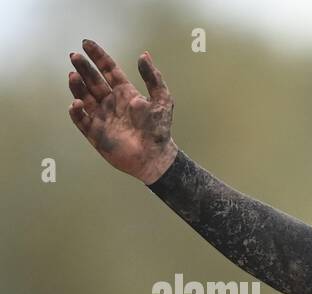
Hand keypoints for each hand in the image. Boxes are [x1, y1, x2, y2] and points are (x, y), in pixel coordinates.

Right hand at [67, 38, 177, 183]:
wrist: (156, 157)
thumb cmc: (160, 129)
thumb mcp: (162, 100)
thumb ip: (153, 77)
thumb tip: (143, 55)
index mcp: (125, 93)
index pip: (108, 70)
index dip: (97, 56)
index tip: (86, 43)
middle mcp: (111, 102)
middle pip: (92, 80)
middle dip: (83, 68)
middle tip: (74, 56)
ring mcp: (102, 117)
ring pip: (84, 96)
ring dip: (77, 86)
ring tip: (73, 75)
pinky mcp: (95, 133)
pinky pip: (81, 119)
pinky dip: (76, 110)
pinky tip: (78, 103)